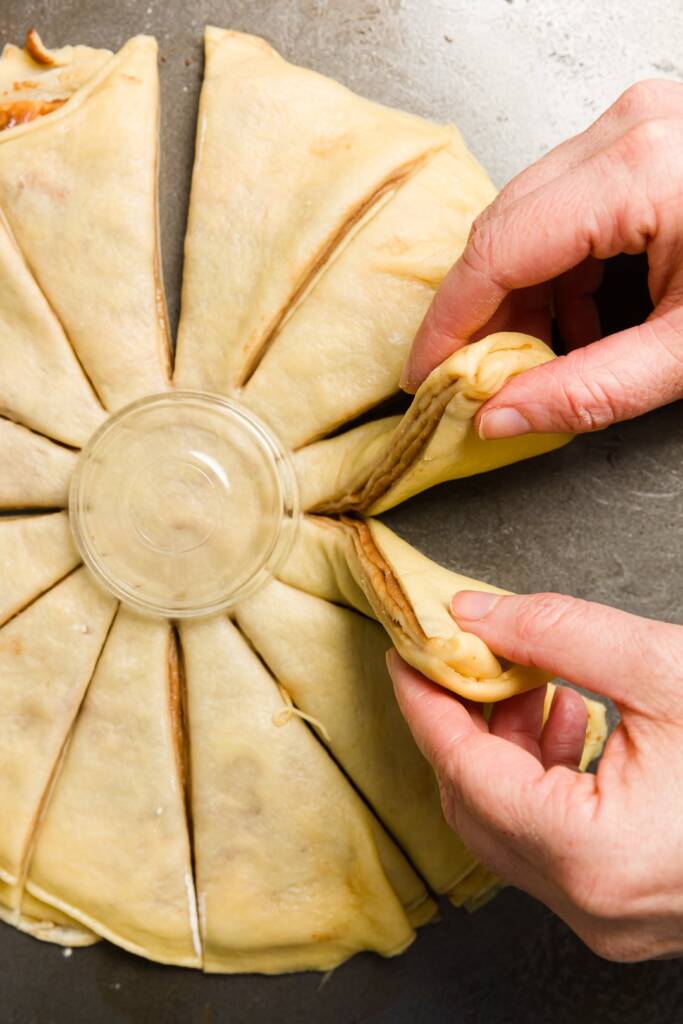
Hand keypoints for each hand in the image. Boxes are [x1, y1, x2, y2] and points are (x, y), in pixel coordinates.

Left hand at [387, 590, 682, 960]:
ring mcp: (610, 916)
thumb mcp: (665, 669)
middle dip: (463, 722)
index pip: (464, 772)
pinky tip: (566, 723)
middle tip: (467, 658)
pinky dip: (540, 778)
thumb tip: (477, 616)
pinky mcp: (626, 906)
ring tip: (531, 682)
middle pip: (476, 804)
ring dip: (503, 747)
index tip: (405, 654)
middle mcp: (593, 905)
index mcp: (594, 855)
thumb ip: (558, 634)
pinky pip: (548, 842)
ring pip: (509, 825)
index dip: (425, 703)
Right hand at [401, 80, 682, 437]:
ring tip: (550, 355)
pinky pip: (565, 204)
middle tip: (483, 378)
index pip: (496, 251)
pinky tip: (584, 316)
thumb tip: (499, 416)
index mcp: (637, 171)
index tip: (426, 376)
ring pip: (528, 216)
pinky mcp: (642, 136)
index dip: (450, 323)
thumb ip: (589, 390)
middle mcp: (624, 128)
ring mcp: (633, 122)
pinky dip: (560, 268)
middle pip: (504, 227)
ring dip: (524, 294)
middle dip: (485, 313)